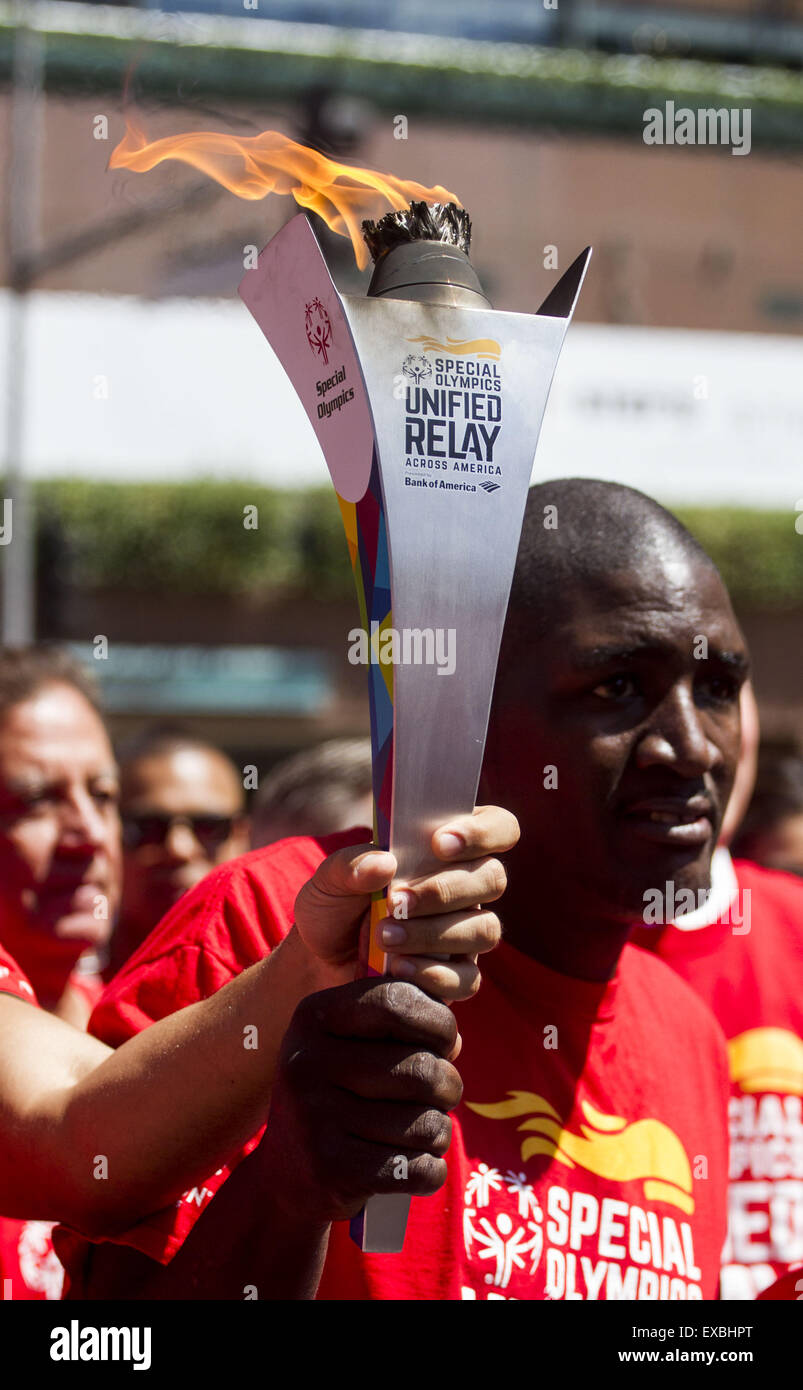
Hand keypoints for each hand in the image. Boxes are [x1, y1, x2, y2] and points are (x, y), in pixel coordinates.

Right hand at [261, 978, 462, 1224]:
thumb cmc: (341, 1094)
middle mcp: (306, 1062)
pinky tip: (411, 1166)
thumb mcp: (353, 1043)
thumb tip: (453, 1042)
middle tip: (441, 1095)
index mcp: (313, 1017)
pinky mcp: (330, 1170)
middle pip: (422, 1069)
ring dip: (438, 1131)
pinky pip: (418, 1169)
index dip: (439, 1022)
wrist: (289, 1174)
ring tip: (420, 1131)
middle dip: (449, 1085)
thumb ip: (405, 1024)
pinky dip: (430, 1171)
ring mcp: (314, 1118)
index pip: (396, 1001)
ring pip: (426, 1124)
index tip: (444, 1044)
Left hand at [293, 804, 518, 1000]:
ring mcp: (465, 933)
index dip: (481, 832)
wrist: (319, 960)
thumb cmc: (335, 907)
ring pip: (484, 929)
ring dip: (434, 933)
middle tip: (397, 901)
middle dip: (445, 890)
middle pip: (493, 878)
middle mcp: (465, 887)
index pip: (497, 827)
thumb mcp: (330, 879)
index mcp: (447, 849)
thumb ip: (350, 865)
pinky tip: (398, 969)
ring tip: (385, 937)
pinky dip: (433, 974)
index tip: (439, 843)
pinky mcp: (456, 976)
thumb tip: (385, 863)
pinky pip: (468, 978)